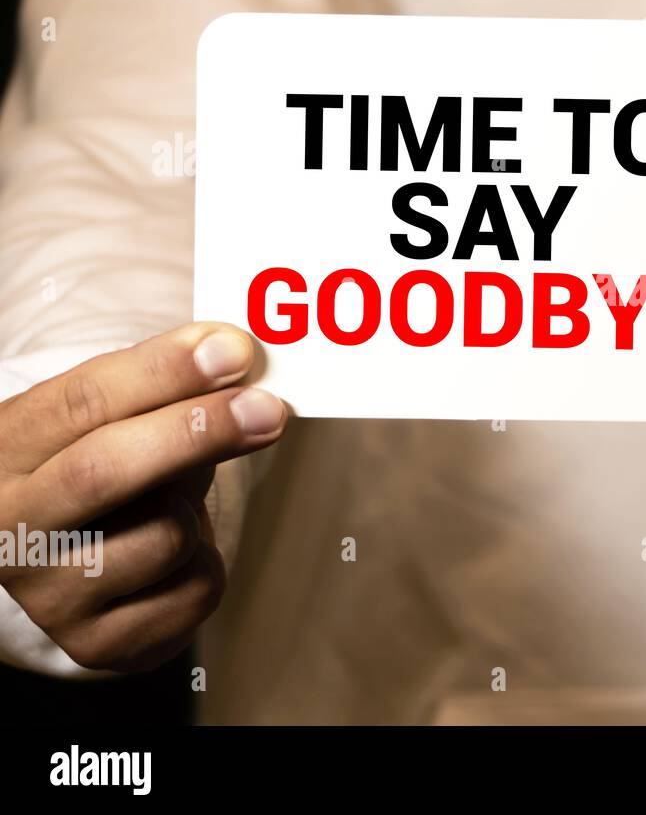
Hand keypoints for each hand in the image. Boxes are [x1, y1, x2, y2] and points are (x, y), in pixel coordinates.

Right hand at [0, 323, 284, 671]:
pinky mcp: (97, 644)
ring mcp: (47, 596)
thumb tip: (235, 352)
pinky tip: (177, 558)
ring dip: (195, 510)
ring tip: (173, 504)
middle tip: (268, 409)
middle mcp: (7, 529)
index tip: (235, 351)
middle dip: (197, 432)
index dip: (164, 372)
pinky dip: (207, 564)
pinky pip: (194, 590)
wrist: (79, 559)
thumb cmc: (106, 463)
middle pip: (104, 472)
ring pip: (163, 536)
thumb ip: (166, 383)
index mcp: (2, 450)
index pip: (80, 401)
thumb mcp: (114, 416)